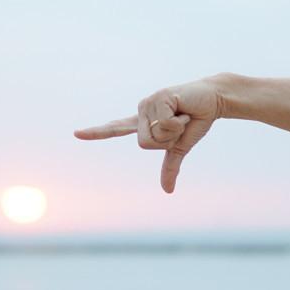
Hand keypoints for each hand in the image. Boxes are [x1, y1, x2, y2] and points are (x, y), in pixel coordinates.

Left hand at [74, 78, 222, 192]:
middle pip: (144, 143)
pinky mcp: (158, 98)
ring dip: (174, 130)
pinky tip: (184, 109)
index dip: (96, 132)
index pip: (115, 129)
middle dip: (167, 140)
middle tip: (180, 124)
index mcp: (143, 123)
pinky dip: (179, 121)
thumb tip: (168, 191)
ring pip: (154, 135)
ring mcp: (148, 104)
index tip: (77, 133)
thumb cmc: (195, 121)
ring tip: (183, 115)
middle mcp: (141, 112)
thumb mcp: (180, 146)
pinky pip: (164, 123)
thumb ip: (170, 166)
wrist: (213, 100)